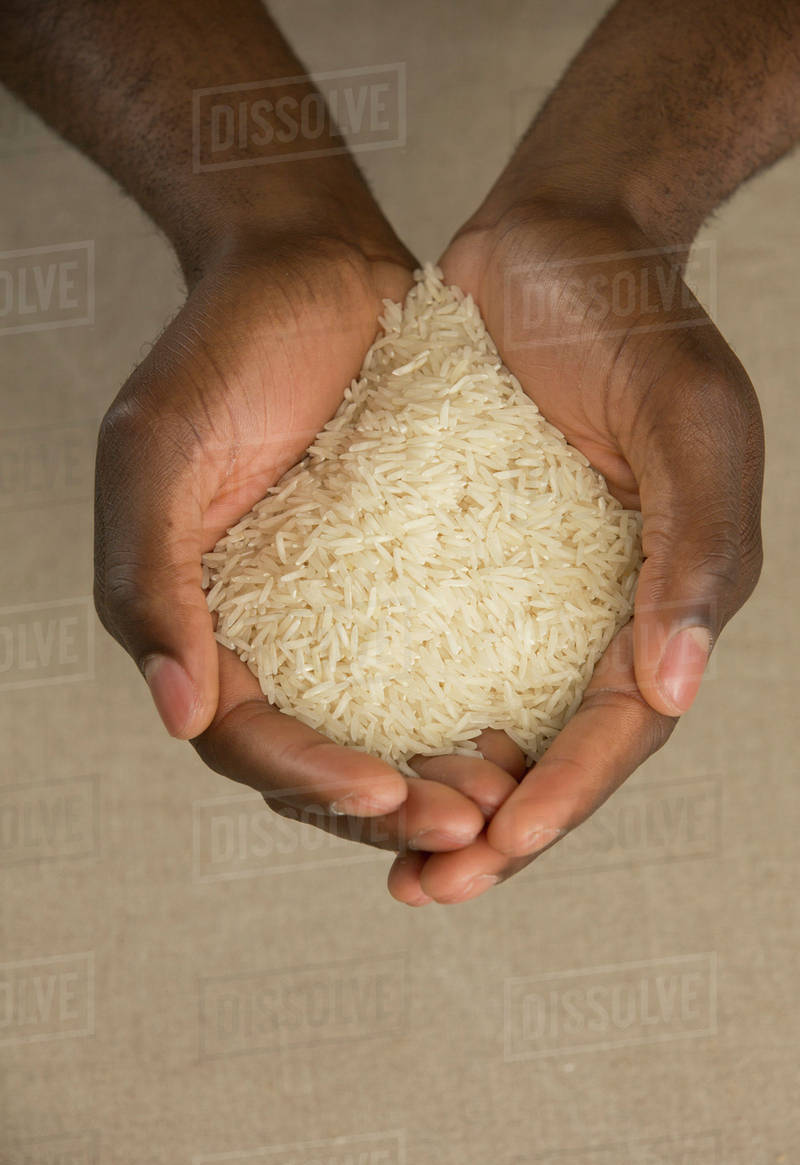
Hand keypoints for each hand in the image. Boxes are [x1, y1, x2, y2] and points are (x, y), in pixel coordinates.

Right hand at [94, 235, 520, 868]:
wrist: (311, 274)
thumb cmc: (219, 352)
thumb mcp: (157, 455)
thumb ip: (149, 582)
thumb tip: (180, 714)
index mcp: (201, 628)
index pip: (246, 741)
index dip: (308, 779)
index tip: (386, 792)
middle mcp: (273, 640)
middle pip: (322, 761)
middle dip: (390, 805)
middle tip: (470, 821)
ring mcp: (343, 619)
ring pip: (386, 732)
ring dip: (440, 778)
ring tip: (508, 791)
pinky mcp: (407, 585)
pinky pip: (439, 666)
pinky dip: (473, 708)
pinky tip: (526, 724)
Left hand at [388, 201, 763, 902]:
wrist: (557, 242)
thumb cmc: (638, 323)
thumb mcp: (693, 423)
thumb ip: (697, 551)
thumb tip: (675, 687)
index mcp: (659, 600)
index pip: (618, 731)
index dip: (562, 801)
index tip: (493, 857)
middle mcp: (594, 612)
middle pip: (549, 750)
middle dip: (491, 828)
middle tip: (420, 888)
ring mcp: (528, 592)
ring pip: (490, 720)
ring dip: (440, 790)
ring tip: (380, 844)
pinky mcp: (464, 559)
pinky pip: (434, 655)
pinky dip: (402, 712)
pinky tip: (355, 742)